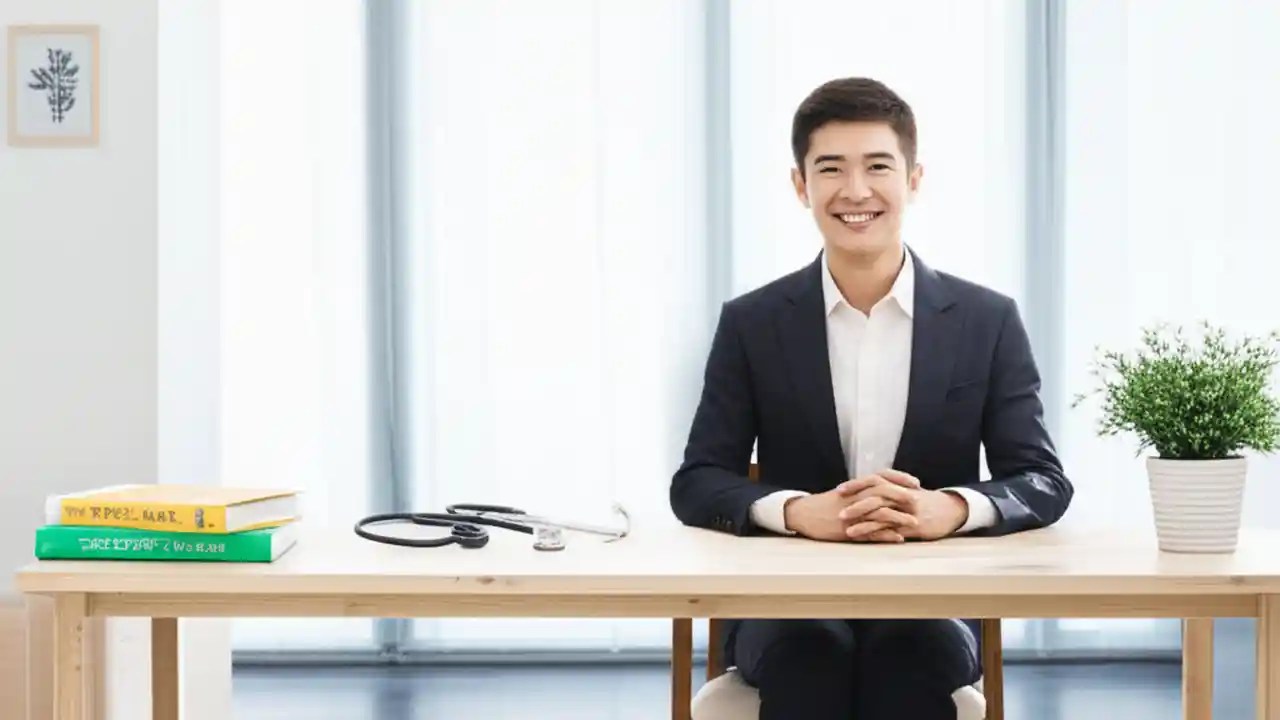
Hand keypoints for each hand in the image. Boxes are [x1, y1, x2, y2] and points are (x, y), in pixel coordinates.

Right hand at [783, 473, 919, 542]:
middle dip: (903, 495)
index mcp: (856, 487)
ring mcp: (852, 513)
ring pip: (879, 512)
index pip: (881, 476)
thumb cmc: (825, 504)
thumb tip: (882, 491)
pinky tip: (898, 538)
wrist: (804, 514)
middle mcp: (855, 497)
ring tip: (914, 522)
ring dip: (899, 517)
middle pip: (883, 491)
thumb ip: (863, 492)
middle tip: (919, 501)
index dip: (900, 478)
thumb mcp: (845, 494)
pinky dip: (885, 534)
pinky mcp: (848, 529)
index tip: (916, 483)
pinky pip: (870, 532)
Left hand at [837, 469, 969, 540]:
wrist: (951, 510)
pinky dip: (879, 534)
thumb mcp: (907, 490)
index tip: (839, 489)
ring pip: (883, 514)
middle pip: (876, 496)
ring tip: (848, 530)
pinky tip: (867, 540)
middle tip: (839, 511)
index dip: (857, 484)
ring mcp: (908, 511)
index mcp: (899, 485)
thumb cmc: (925, 501)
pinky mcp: (914, 527)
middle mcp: (903, 496)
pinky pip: (893, 530)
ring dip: (864, 522)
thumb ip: (888, 489)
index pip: (875, 480)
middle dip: (856, 503)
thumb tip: (865, 489)